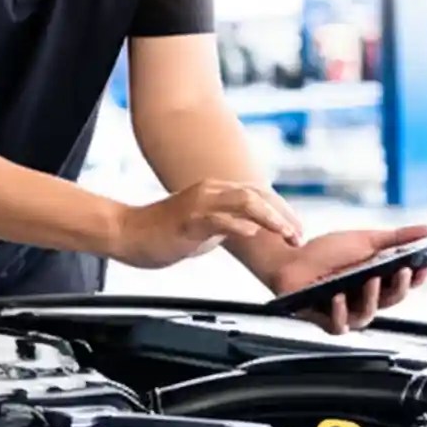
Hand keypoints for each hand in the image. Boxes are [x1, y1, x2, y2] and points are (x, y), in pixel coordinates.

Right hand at [113, 179, 303, 268]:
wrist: (127, 233)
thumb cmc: (163, 233)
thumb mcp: (204, 229)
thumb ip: (226, 226)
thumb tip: (248, 230)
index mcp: (215, 192)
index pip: (258, 196)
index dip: (281, 211)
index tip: (297, 230)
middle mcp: (210, 191)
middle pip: (257, 194)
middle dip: (283, 214)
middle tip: (299, 235)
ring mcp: (199, 203)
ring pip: (243, 201)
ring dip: (269, 217)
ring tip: (285, 232)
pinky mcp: (188, 219)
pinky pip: (217, 219)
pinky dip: (237, 224)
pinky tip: (251, 232)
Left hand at [269, 225, 426, 334]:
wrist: (291, 259)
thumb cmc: (327, 252)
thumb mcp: (365, 240)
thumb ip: (396, 238)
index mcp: (378, 282)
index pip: (404, 285)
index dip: (417, 278)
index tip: (424, 265)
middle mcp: (366, 300)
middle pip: (391, 300)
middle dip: (400, 286)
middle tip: (403, 269)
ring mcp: (347, 313)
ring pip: (367, 315)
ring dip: (371, 297)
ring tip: (370, 279)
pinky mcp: (327, 321)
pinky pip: (339, 325)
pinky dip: (340, 312)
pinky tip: (338, 297)